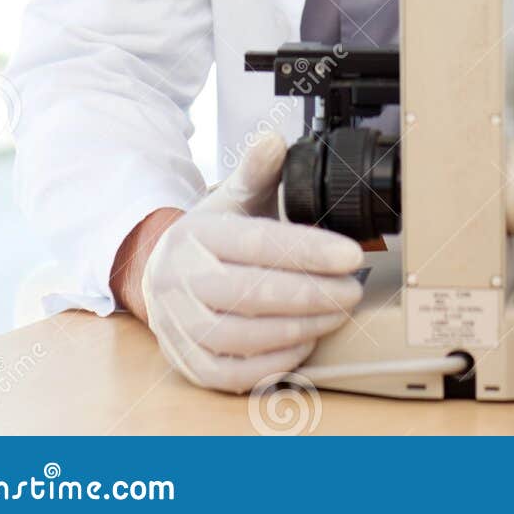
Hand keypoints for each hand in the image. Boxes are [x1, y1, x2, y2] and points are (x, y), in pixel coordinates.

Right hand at [140, 130, 364, 392]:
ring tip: (337, 313)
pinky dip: (271, 364)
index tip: (350, 255)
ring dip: (299, 328)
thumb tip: (273, 140)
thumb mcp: (230, 197)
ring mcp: (179, 325)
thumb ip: (256, 170)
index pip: (258, 243)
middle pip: (253, 292)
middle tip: (353, 288)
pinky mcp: (186, 361)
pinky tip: (303, 345)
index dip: (308, 250)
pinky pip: (231, 374)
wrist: (160, 274)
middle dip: (313, 293)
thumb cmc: (208, 238)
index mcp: (196, 234)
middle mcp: (181, 280)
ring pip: (243, 336)